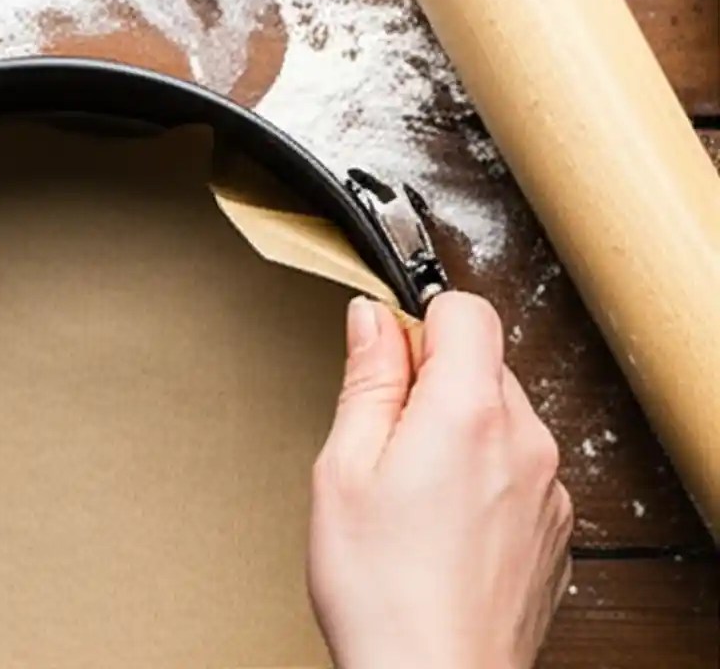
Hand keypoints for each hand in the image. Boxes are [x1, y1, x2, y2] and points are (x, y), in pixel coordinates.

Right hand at [308, 292, 572, 668]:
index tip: (386, 356)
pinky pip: (520, 469)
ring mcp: (550, 487)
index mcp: (468, 413)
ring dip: (459, 431)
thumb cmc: (381, 592)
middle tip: (384, 443)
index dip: (418, 321)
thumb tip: (373, 318)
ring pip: (502, 417)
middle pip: (484, 363)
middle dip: (432, 383)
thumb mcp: (344, 470)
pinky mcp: (556, 527)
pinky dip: (484, 477)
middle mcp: (526, 440)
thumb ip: (367, 380)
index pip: (465, 308)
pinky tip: (442, 526)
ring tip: (411, 495)